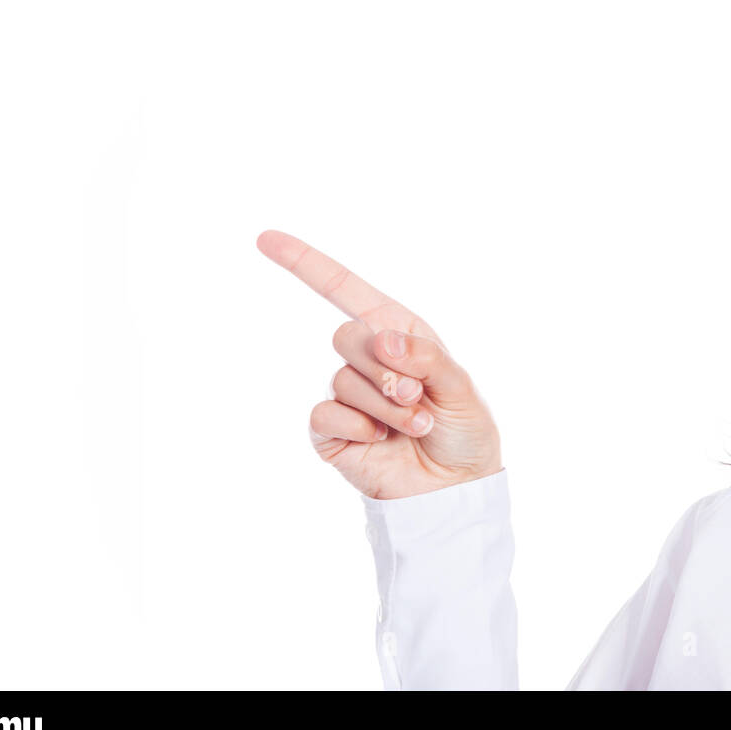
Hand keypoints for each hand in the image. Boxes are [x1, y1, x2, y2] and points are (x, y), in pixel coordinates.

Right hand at [256, 229, 501, 499]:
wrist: (456, 492)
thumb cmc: (465, 433)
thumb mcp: (460, 387)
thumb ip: (425, 357)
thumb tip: (381, 340)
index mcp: (399, 335)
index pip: (344, 291)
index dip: (305, 263)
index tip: (266, 238)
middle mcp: (369, 360)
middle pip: (345, 336)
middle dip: (385, 367)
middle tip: (415, 396)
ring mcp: (348, 397)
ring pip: (342, 379)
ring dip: (385, 405)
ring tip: (414, 426)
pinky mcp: (333, 433)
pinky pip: (325, 414)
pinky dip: (359, 426)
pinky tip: (381, 440)